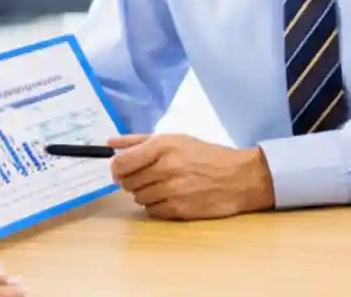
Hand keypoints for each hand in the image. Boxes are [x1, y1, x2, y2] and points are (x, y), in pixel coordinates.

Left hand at [109, 134, 274, 220]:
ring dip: (145, 193)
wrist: (239, 177)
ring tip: (163, 185)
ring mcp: (172, 190)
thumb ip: (139, 140)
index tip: (121, 169)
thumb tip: (110, 142)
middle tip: (147, 176)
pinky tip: (171, 197)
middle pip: (127, 182)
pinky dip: (156, 205)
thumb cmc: (206, 155)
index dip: (117, 168)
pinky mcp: (179, 210)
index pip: (121, 163)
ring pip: (138, 198)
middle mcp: (166, 168)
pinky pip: (152, 211)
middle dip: (132, 180)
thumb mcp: (175, 139)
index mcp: (163, 146)